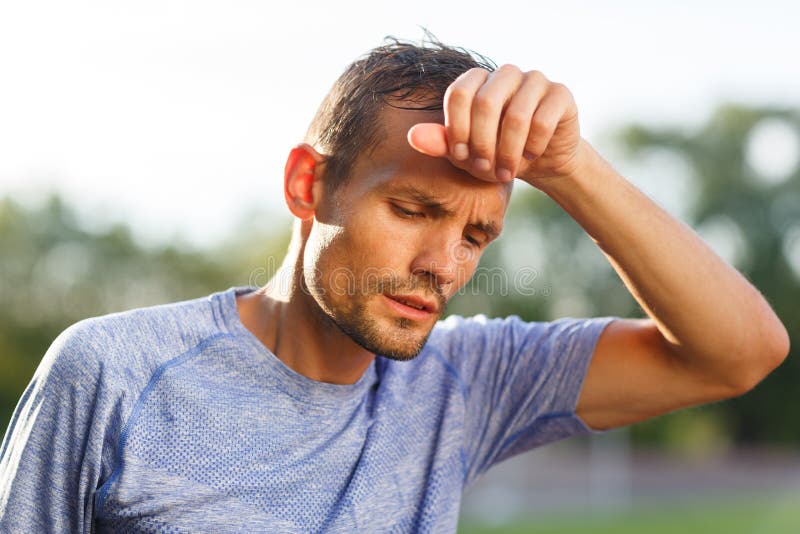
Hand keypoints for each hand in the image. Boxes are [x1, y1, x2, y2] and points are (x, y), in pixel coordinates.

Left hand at [407, 65, 583, 186]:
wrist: (539, 161)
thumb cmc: (496, 153)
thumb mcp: (465, 154)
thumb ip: (441, 143)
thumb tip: (412, 137)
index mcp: (478, 80)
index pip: (458, 94)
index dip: (457, 130)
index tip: (463, 157)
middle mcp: (505, 73)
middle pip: (485, 103)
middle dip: (483, 144)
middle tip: (486, 170)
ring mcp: (535, 79)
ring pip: (517, 115)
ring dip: (509, 152)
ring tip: (507, 172)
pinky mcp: (560, 94)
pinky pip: (543, 121)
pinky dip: (534, 146)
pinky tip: (531, 156)